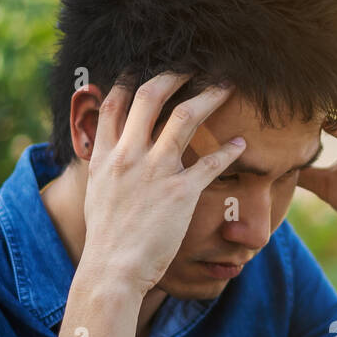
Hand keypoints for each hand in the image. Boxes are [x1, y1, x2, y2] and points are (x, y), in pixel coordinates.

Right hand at [79, 73, 245, 295]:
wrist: (112, 270)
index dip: (131, 79)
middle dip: (175, 75)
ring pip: (184, 118)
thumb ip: (104, 169)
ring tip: (227, 86)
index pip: (115, 103)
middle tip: (194, 66)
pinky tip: (241, 144)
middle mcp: (129, 155)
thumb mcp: (96, 195)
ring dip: (208, 97)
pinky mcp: (181, 193)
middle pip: (151, 96)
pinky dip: (229, 151)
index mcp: (105, 156)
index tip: (148, 68)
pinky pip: (211, 163)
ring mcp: (155, 172)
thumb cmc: (107, 240)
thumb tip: (107, 157)